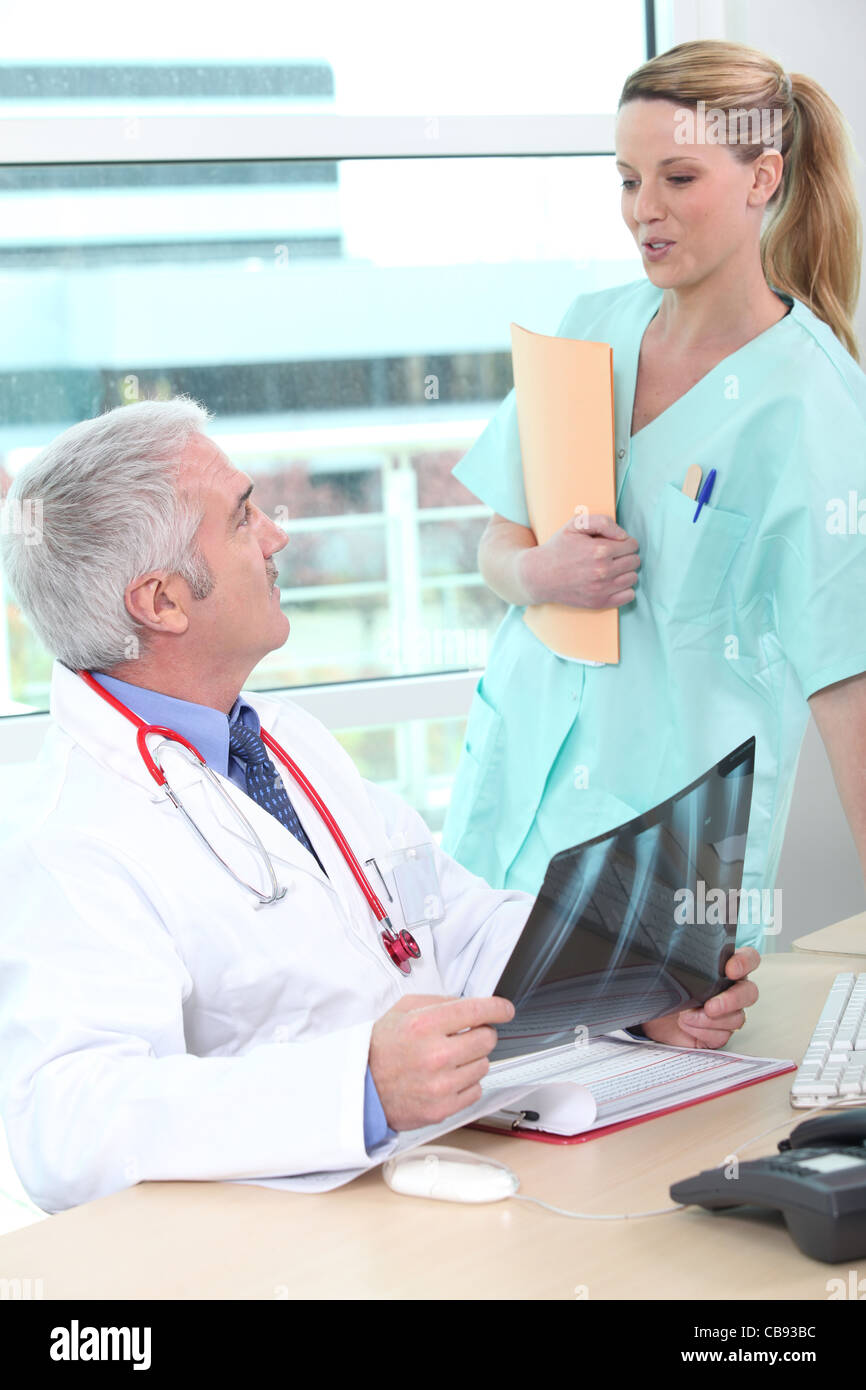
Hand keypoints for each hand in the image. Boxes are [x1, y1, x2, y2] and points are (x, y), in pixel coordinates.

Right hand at [368, 993, 513, 1130]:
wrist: (361, 1088)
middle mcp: (435, 1054)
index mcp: (424, 1025)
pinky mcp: (443, 1108)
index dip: (498, 1008)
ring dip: (472, 1059)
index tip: (505, 1009)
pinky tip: (447, 1078)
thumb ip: (438, 1002)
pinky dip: (466, 1082)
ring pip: (484, 1065)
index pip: (477, 1011)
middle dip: (482, 1034)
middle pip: (487, 1039)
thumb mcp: (402, 1010)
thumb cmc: (380, 1048)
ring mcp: (441, 1085)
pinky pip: (476, 1090)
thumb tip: (471, 1005)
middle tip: (467, 1036)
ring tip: (449, 1060)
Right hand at [519, 512, 639, 609]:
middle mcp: (603, 571)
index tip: (615, 544)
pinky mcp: (599, 603)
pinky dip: (625, 588)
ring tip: (612, 568)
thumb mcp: (575, 525)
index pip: (632, 545)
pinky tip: (612, 582)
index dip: (625, 542)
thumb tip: (624, 535)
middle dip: (627, 556)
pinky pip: (629, 595)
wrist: (539, 576)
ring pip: (633, 578)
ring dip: (626, 571)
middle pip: (635, 561)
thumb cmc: (558, 548)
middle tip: (613, 555)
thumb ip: (603, 522)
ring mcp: (601, 589)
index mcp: (600, 550)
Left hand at [640, 947, 760, 1048]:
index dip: (744, 963)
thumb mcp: (668, 968)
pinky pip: (722, 1036)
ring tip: (685, 1016)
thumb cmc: (663, 986)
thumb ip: (679, 958)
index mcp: (724, 967)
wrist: (649, 1015)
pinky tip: (687, 1025)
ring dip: (709, 1020)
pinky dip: (703, 1032)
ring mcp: (727, 1013)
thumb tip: (671, 948)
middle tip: (710, 1006)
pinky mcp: (718, 1033)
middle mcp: (731, 989)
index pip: (748, 959)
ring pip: (736, 1018)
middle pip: (749, 993)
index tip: (730, 969)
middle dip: (731, 1000)